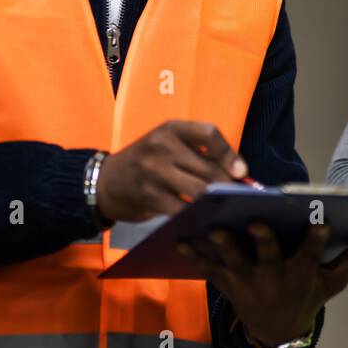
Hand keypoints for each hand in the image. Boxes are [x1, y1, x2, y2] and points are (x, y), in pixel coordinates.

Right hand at [96, 120, 246, 221]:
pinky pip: (183, 209)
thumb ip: (198, 152)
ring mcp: (154, 172)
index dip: (229, 153)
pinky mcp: (149, 197)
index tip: (241, 171)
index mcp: (171, 129)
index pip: (208, 133)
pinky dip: (197, 215)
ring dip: (216, 201)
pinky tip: (206, 218)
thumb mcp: (167, 145)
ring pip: (199, 190)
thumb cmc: (148, 163)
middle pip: (208, 167)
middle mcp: (162, 146)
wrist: (106, 183)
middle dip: (228, 185)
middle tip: (242, 197)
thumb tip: (240, 173)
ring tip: (228, 208)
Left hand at [177, 223, 347, 347]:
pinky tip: (180, 240)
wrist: (276, 331)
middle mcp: (274, 279)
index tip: (322, 221)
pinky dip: (194, 256)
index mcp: (301, 274)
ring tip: (213, 229)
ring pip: (234, 262)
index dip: (316, 239)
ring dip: (224, 246)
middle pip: (268, 257)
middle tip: (256, 220)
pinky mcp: (226, 284)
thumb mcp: (332, 282)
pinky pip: (208, 270)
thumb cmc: (306, 297)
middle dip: (263, 240)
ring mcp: (248, 282)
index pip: (312, 255)